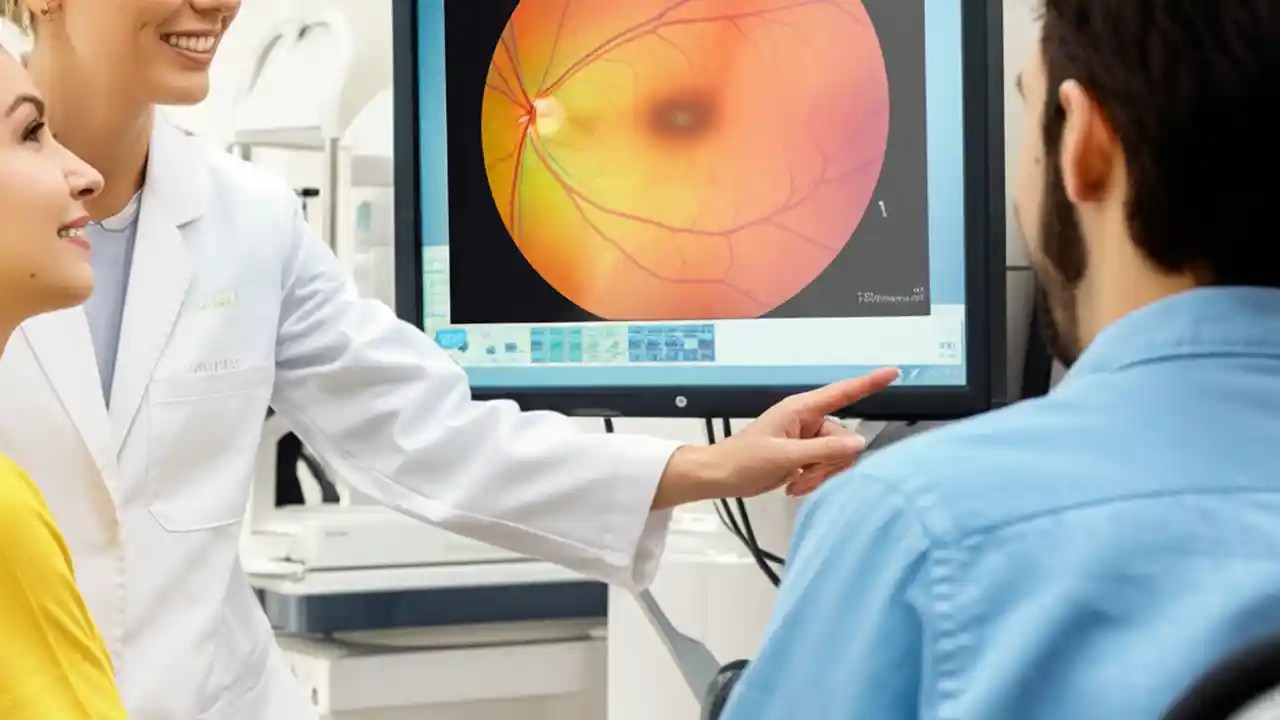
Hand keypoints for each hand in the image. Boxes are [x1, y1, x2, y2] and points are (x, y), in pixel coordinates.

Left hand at [652, 367, 899, 508]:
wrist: (720, 477)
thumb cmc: (744, 460)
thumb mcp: (785, 456)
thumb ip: (823, 451)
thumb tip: (858, 443)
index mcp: (801, 410)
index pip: (842, 392)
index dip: (868, 383)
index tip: (892, 372)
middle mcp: (807, 421)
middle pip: (842, 439)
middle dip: (828, 464)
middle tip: (804, 477)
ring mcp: (805, 439)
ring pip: (834, 458)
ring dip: (819, 476)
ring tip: (795, 484)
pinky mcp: (802, 456)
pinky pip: (823, 467)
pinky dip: (813, 480)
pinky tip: (794, 487)